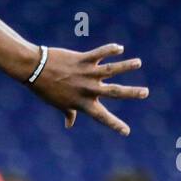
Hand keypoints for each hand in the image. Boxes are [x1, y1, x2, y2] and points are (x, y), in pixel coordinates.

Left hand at [28, 44, 147, 134]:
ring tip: (138, 62)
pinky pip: (99, 53)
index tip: (127, 132)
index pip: (102, 117)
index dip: (115, 125)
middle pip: (114, 92)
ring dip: (125, 66)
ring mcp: (86, 74)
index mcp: (82, 103)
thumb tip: (69, 124)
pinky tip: (120, 48)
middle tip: (145, 92)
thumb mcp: (58, 104)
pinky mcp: (82, 60)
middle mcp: (87, 90)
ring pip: (110, 70)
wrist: (35, 70)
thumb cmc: (46, 89)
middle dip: (131, 92)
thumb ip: (69, 113)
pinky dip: (110, 50)